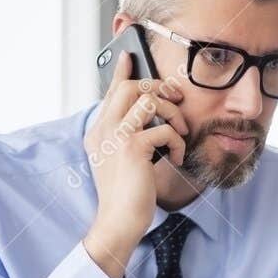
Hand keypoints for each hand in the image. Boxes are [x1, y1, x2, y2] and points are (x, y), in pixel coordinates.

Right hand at [82, 52, 189, 277]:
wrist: (119, 221)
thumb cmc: (126, 194)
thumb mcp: (122, 160)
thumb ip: (128, 136)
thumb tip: (148, 114)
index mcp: (98, 131)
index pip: (111, 91)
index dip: (122, 71)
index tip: (130, 55)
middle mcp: (103, 129)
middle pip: (132, 86)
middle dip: (160, 88)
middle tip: (176, 101)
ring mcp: (116, 137)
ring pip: (149, 99)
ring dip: (172, 114)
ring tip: (179, 134)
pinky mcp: (133, 149)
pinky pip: (164, 129)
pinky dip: (177, 143)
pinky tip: (175, 158)